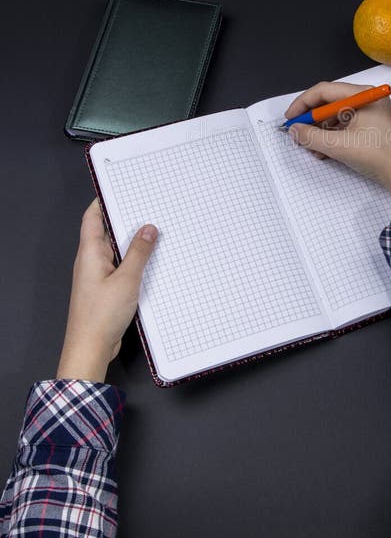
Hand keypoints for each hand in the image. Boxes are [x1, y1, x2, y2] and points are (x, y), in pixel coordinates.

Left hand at [57, 199, 157, 382]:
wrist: (90, 348)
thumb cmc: (100, 316)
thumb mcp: (126, 280)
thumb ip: (139, 252)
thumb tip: (148, 229)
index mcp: (90, 253)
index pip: (92, 217)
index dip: (103, 201)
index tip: (119, 188)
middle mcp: (91, 261)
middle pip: (106, 232)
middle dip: (125, 220)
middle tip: (146, 208)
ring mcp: (98, 276)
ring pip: (116, 251)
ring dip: (132, 243)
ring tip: (153, 233)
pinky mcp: (106, 289)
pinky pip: (120, 267)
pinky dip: (133, 262)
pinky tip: (149, 263)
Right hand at [285, 81, 390, 209]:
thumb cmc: (380, 155)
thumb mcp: (340, 145)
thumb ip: (312, 136)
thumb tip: (295, 131)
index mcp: (363, 95)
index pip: (325, 91)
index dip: (303, 104)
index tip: (290, 117)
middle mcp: (367, 100)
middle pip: (330, 104)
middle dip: (311, 120)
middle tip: (297, 132)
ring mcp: (371, 115)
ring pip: (336, 118)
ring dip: (321, 132)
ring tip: (310, 146)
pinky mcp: (372, 129)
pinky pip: (346, 128)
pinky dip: (332, 138)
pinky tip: (322, 151)